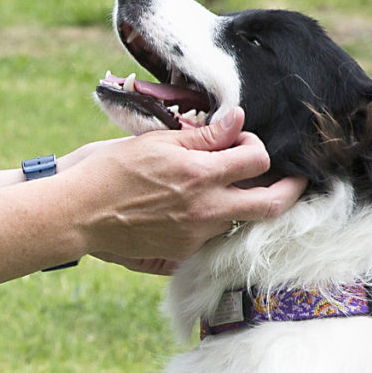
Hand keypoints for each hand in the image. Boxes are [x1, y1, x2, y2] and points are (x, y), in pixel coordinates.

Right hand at [66, 106, 302, 266]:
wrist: (76, 214)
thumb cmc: (109, 170)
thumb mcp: (156, 141)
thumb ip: (203, 135)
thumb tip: (237, 120)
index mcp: (200, 175)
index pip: (257, 158)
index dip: (255, 144)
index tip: (240, 140)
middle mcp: (206, 209)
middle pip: (272, 204)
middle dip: (291, 189)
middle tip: (295, 178)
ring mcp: (196, 235)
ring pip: (242, 220)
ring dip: (245, 203)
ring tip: (232, 188)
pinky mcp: (182, 252)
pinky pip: (213, 236)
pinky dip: (215, 220)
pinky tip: (195, 208)